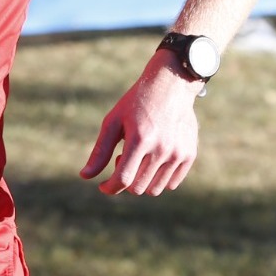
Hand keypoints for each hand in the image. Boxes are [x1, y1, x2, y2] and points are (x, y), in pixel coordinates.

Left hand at [78, 53, 200, 196]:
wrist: (171, 86)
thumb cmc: (136, 103)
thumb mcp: (113, 122)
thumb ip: (100, 151)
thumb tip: (84, 176)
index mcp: (140, 138)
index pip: (124, 179)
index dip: (110, 187)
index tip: (103, 186)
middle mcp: (162, 148)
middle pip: (138, 188)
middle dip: (125, 180)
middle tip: (123, 158)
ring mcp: (178, 153)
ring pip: (155, 190)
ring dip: (142, 180)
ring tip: (139, 158)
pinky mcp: (190, 154)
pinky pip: (171, 184)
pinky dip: (159, 179)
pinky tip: (153, 160)